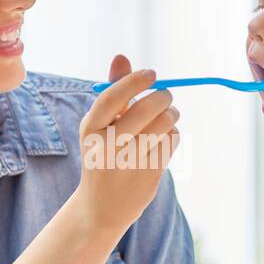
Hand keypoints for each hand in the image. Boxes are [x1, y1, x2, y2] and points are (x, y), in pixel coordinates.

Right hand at [74, 54, 180, 232]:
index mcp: (91, 128)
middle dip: (162, 96)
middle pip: (145, 109)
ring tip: (167, 117)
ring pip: (164, 124)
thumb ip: (114, 92)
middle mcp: (107, 146)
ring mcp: (129, 163)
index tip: (151, 74)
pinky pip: (171, 141)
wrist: (101, 206)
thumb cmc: (103, 155)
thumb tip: (121, 57)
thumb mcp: (100, 125)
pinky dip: (172, 135)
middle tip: (166, 95)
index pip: (113, 96)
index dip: (135, 80)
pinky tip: (162, 140)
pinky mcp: (148, 174)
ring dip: (171, 115)